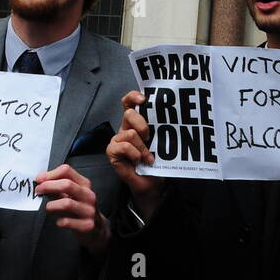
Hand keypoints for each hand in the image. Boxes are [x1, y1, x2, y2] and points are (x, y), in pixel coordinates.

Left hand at [37, 164, 108, 254]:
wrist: (96, 227)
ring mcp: (89, 210)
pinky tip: (59, 221)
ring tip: (48, 208)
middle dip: (48, 186)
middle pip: (67, 184)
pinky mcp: (87, 225)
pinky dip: (59, 221)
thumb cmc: (79, 209)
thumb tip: (40, 182)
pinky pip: (67, 222)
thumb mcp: (71, 195)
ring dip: (51, 205)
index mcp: (84, 184)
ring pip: (67, 203)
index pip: (66, 171)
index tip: (39, 179)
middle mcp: (88, 195)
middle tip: (38, 191)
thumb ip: (57, 187)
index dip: (50, 174)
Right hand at [106, 90, 162, 217]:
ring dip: (143, 147)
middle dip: (143, 125)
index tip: (144, 99)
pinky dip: (135, 154)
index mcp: (135, 122)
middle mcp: (125, 128)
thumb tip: (167, 114)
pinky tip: (138, 161)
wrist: (151, 182)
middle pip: (129, 113)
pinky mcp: (112, 152)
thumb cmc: (157, 161)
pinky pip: (124, 146)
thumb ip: (158, 126)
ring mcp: (117, 139)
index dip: (133, 97)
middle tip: (150, 138)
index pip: (129, 102)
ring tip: (147, 157)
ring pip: (130, 133)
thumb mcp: (160, 140)